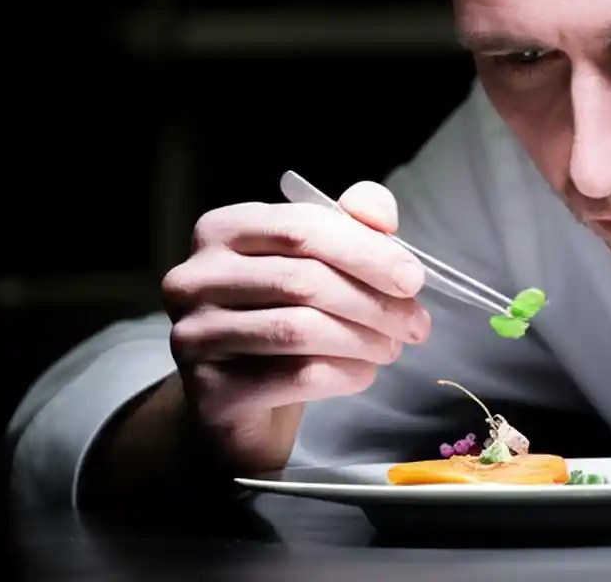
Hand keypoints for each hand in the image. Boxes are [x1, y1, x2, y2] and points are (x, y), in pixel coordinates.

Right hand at [161, 181, 430, 473]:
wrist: (240, 396)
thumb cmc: (283, 314)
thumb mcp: (317, 260)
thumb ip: (351, 226)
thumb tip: (381, 215)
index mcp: (221, 230)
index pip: (301, 228)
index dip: (366, 251)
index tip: (414, 279)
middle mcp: (194, 278)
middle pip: (303, 280)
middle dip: (374, 302)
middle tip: (416, 323)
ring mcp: (194, 336)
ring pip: (299, 330)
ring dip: (364, 339)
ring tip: (393, 348)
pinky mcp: (210, 392)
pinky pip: (296, 376)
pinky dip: (345, 373)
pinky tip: (364, 372)